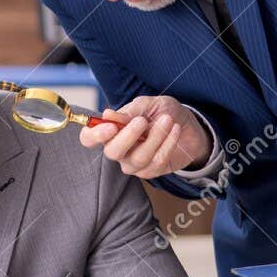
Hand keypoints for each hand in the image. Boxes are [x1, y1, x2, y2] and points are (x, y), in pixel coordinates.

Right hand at [78, 95, 212, 179]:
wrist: (188, 125)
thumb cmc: (162, 112)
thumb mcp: (147, 104)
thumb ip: (129, 111)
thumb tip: (107, 115)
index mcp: (110, 131)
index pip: (89, 138)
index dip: (94, 135)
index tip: (110, 126)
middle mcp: (118, 150)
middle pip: (112, 152)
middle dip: (127, 136)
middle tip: (142, 121)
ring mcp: (133, 163)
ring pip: (138, 158)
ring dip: (155, 137)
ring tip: (167, 120)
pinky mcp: (151, 171)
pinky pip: (157, 161)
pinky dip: (168, 143)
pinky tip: (174, 129)